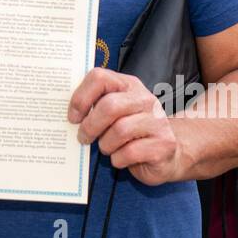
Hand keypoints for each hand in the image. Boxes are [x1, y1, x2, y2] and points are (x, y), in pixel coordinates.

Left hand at [68, 69, 184, 185]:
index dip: (81, 97)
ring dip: (106, 145)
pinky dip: (118, 159)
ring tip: (107, 148)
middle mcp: (145, 99)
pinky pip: (130, 152)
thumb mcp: (115, 113)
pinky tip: (121, 158)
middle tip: (83, 137)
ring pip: (120, 130)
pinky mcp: (163, 144)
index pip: (99, 77)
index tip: (73, 117)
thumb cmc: (132, 132)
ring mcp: (157, 121)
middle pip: (109, 106)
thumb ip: (96, 106)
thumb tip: (70, 116)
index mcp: (129, 85)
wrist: (166, 153)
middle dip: (90, 126)